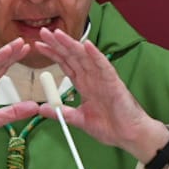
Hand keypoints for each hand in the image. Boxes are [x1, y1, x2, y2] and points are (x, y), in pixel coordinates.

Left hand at [33, 28, 168, 163]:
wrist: (129, 136)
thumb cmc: (110, 127)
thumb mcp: (79, 119)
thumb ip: (62, 112)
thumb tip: (42, 109)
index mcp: (84, 85)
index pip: (66, 64)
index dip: (53, 54)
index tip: (39, 45)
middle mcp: (92, 78)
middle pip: (72, 56)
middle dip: (57, 44)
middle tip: (43, 32)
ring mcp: (102, 78)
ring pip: (84, 57)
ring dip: (71, 45)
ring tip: (58, 34)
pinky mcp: (114, 82)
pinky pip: (103, 66)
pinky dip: (95, 55)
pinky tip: (87, 45)